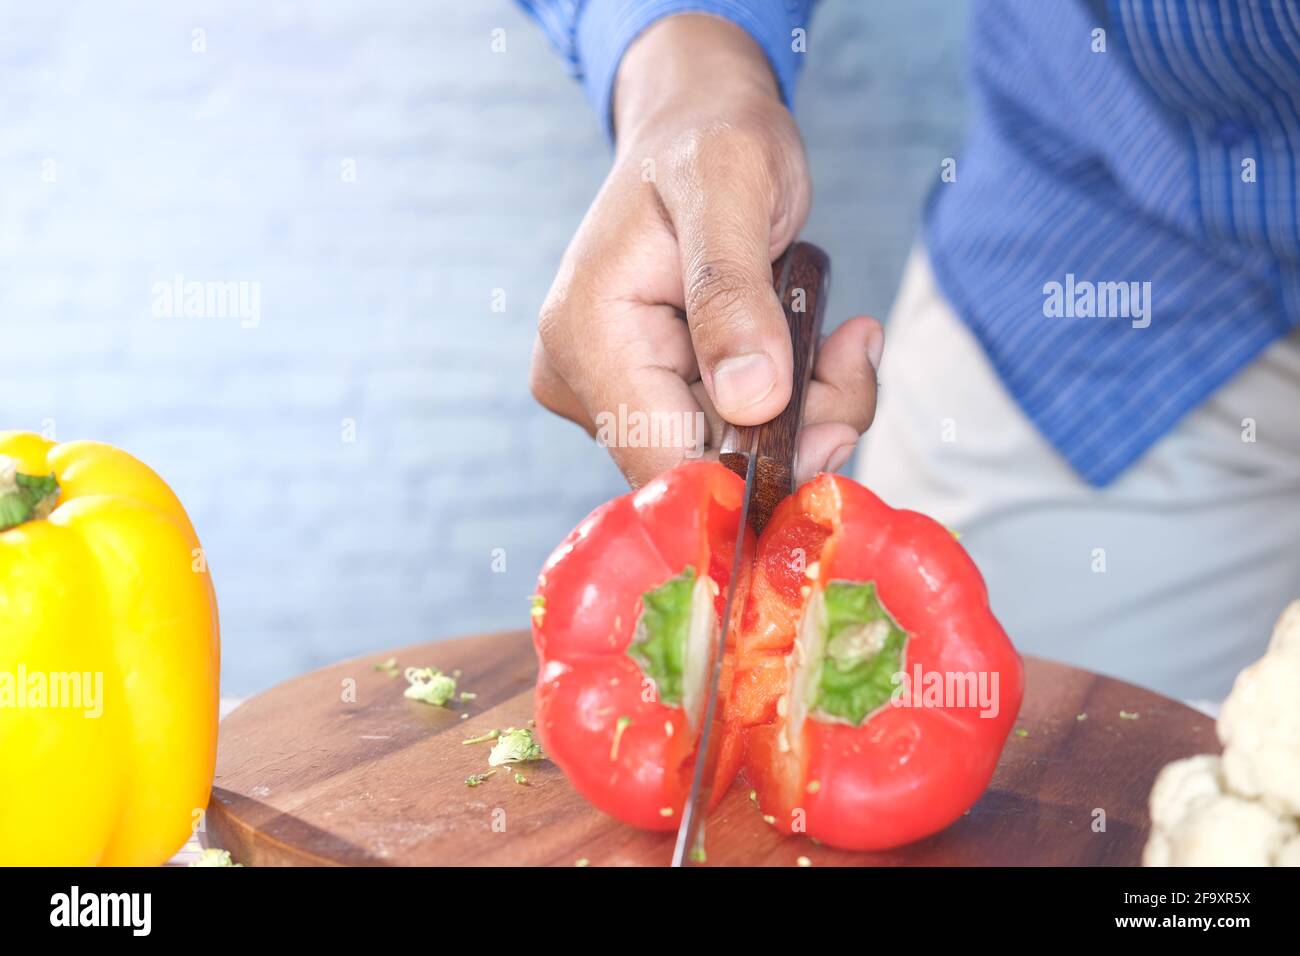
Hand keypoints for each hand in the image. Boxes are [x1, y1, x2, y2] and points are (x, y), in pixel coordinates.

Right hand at [530, 14, 881, 487]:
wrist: (696, 125)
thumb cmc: (711, 137)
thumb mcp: (733, 185)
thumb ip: (734, 292)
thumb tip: (751, 400)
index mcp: (586, 336)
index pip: (663, 465)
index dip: (751, 477)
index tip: (832, 432)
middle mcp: (582, 378)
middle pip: (703, 468)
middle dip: (795, 432)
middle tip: (849, 359)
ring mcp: (611, 390)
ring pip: (728, 456)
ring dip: (806, 413)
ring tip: (842, 342)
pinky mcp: (649, 392)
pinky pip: (732, 431)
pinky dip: (792, 404)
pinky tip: (820, 347)